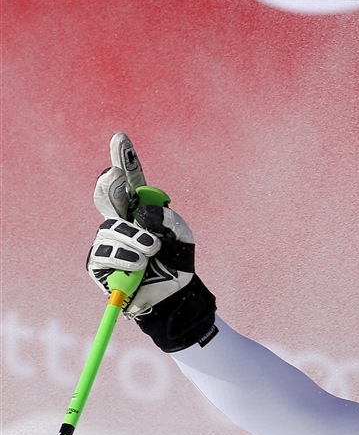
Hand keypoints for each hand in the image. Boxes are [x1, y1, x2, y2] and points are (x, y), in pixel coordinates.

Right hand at [86, 133, 215, 350]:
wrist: (173, 297)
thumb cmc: (178, 263)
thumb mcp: (183, 236)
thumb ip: (170, 218)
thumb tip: (144, 212)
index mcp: (143, 210)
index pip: (132, 180)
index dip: (125, 159)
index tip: (120, 138)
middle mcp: (121, 221)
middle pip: (107, 195)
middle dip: (110, 183)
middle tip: (116, 175)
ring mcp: (107, 240)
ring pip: (112, 228)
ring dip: (135, 239)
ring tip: (153, 252)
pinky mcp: (99, 261)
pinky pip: (106, 252)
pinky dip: (127, 257)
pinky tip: (139, 266)